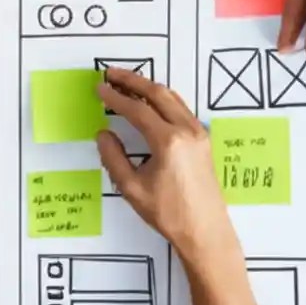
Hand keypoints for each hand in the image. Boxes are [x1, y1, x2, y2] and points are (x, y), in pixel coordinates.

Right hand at [95, 68, 232, 254]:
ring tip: (128, 83)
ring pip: (172, 98)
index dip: (116, 97)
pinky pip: (181, 109)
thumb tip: (103, 134)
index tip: (100, 88)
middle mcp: (187, 131)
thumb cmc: (169, 213)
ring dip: (149, 88)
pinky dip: (163, 99)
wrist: (205, 230)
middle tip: (111, 74)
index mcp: (169, 142)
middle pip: (158, 94)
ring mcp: (198, 133)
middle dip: (133, 80)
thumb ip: (114, 157)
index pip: (138, 110)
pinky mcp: (203, 140)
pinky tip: (151, 101)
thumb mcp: (132, 188)